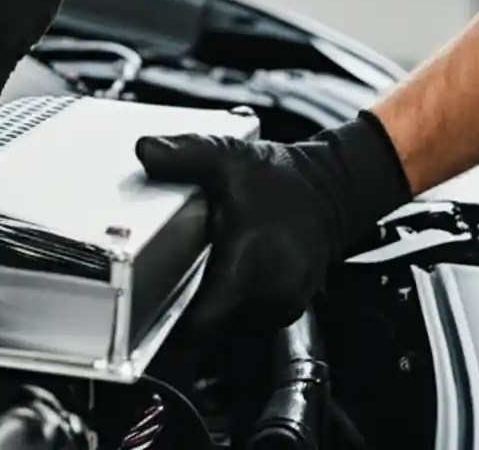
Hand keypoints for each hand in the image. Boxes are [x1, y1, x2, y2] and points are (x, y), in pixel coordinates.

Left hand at [135, 112, 411, 332]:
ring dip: (211, 308)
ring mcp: (283, 306)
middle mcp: (272, 294)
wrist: (331, 189)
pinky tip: (225, 277)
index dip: (170, 324)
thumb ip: (186, 156)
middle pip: (210, 329)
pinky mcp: (288, 310)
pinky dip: (232, 305)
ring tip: (201, 274)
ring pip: (229, 327)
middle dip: (185, 310)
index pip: (201, 323)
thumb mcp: (228, 158)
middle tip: (169, 278)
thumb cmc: (281, 179)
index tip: (147, 309)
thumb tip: (146, 149)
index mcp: (251, 265)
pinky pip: (248, 320)